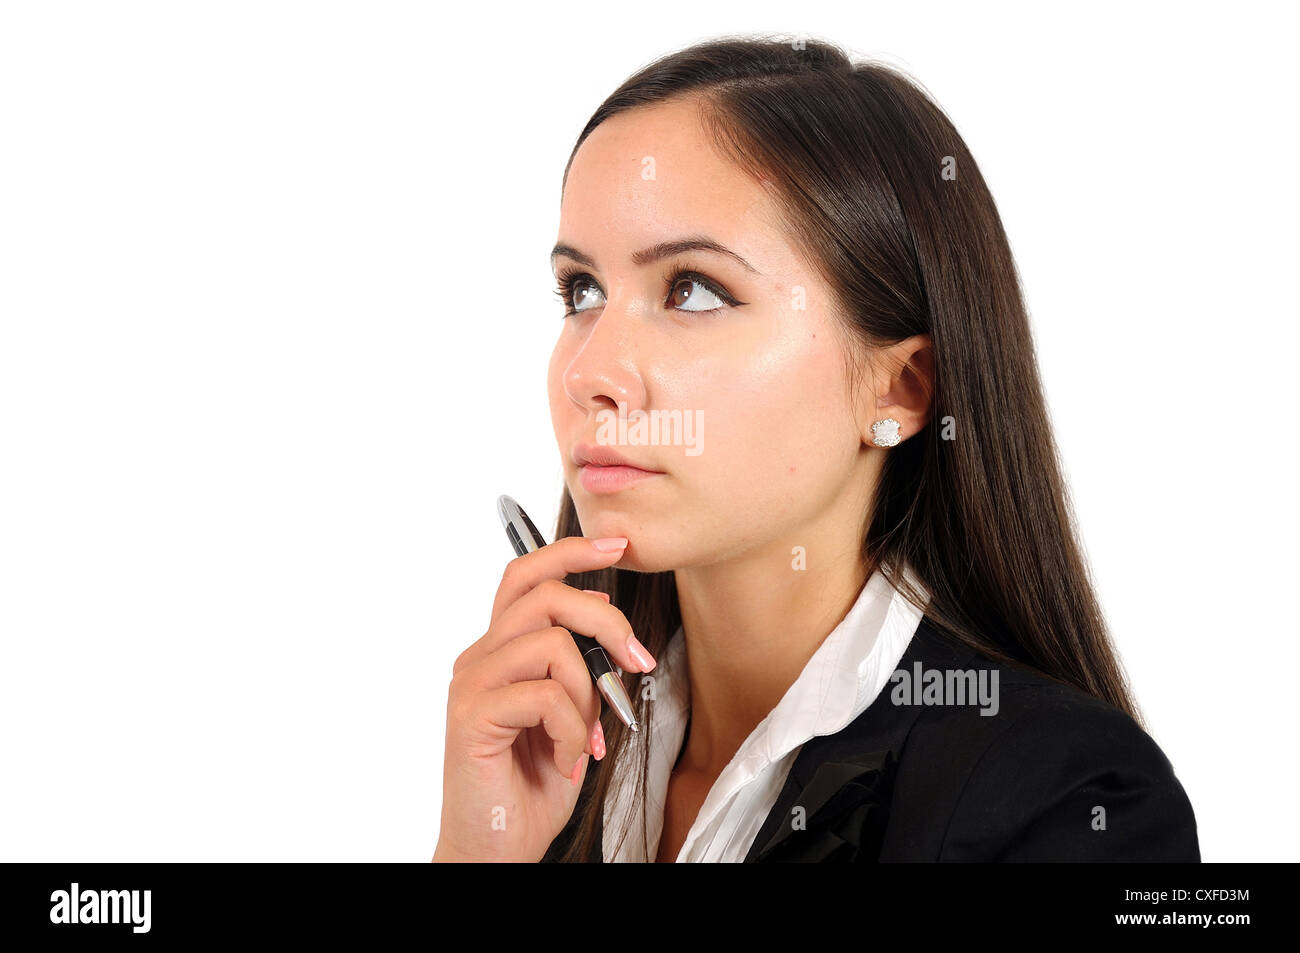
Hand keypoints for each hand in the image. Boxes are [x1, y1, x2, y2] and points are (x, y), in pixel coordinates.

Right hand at [432, 535, 655, 861]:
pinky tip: (568, 756)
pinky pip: (543, 695)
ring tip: (585, 734)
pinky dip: (572, 727)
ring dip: (587, 690)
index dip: (571, 551)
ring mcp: (471, 684)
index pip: (526, 575)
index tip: (618, 546)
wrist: (495, 846)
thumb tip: (604, 611)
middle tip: (637, 659)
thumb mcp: (571, 713)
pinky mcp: (471, 716)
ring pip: (550, 643)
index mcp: (499, 650)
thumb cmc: (532, 784)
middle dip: (605, 620)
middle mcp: (479, 658)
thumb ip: (578, 665)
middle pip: (543, 594)